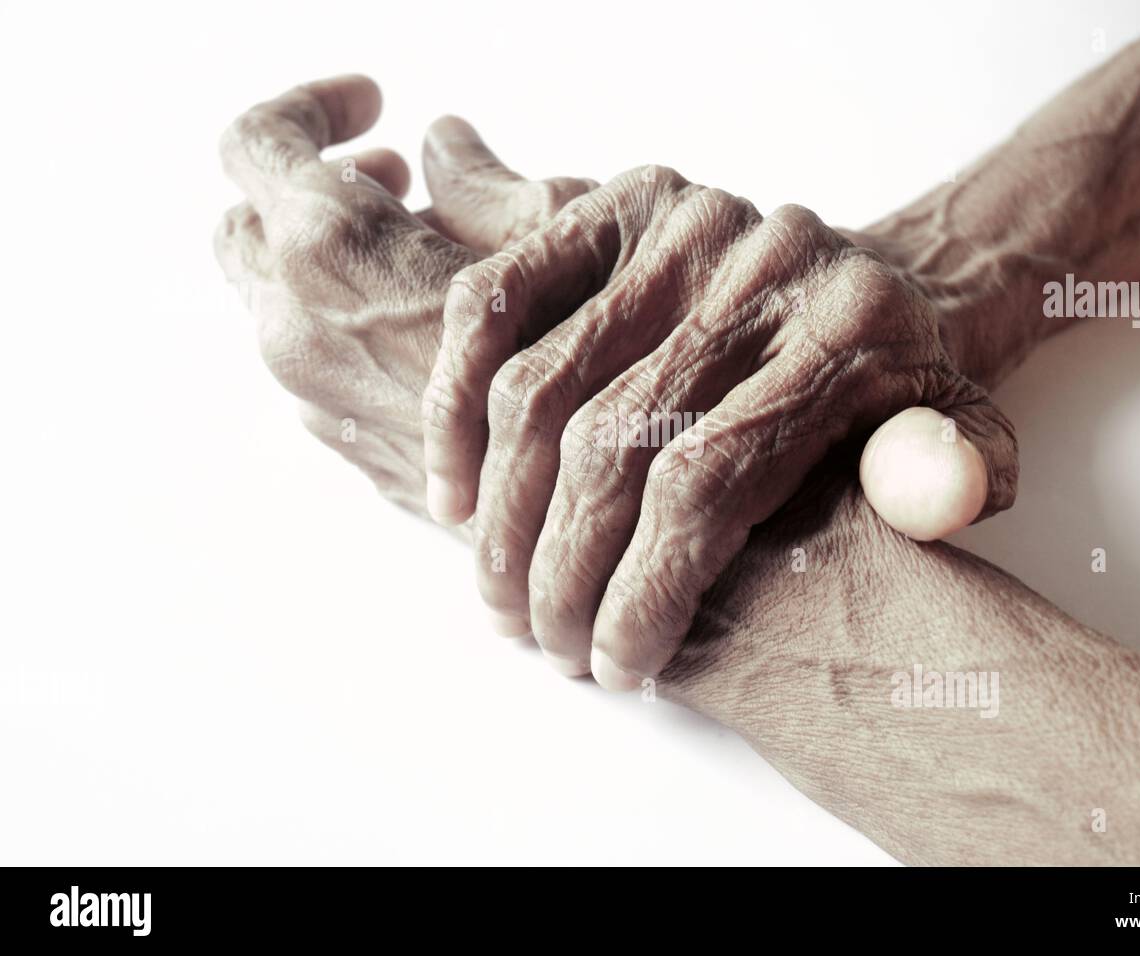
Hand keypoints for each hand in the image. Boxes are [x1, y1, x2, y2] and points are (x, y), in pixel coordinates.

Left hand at [213, 76, 590, 514]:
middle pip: (250, 222)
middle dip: (313, 186)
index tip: (373, 108)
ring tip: (424, 260)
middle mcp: (295, 324)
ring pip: (279, 299)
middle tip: (393, 184)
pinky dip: (349, 323)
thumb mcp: (551, 237)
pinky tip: (430, 331)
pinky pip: (316, 359)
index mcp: (333, 248)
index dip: (309, 106)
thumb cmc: (578, 371)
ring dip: (332, 262)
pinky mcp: (340, 441)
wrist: (572, 516)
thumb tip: (445, 143)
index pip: (257, 142)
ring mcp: (310, 392)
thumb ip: (480, 180)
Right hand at [420, 168, 1018, 687]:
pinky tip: (454, 490)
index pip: (707, 481)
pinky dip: (453, 402)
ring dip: (502, 512)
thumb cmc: (893, 383)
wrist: (864, 276)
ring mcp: (676, 224)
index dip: (644, 590)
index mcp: (844, 333)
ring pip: (538, 388)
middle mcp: (755, 266)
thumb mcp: (959, 430)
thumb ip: (950, 472)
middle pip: (610, 444)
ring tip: (501, 595)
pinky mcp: (609, 203)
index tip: (616, 666)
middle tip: (546, 643)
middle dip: (561, 570)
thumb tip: (951, 496)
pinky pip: (493, 301)